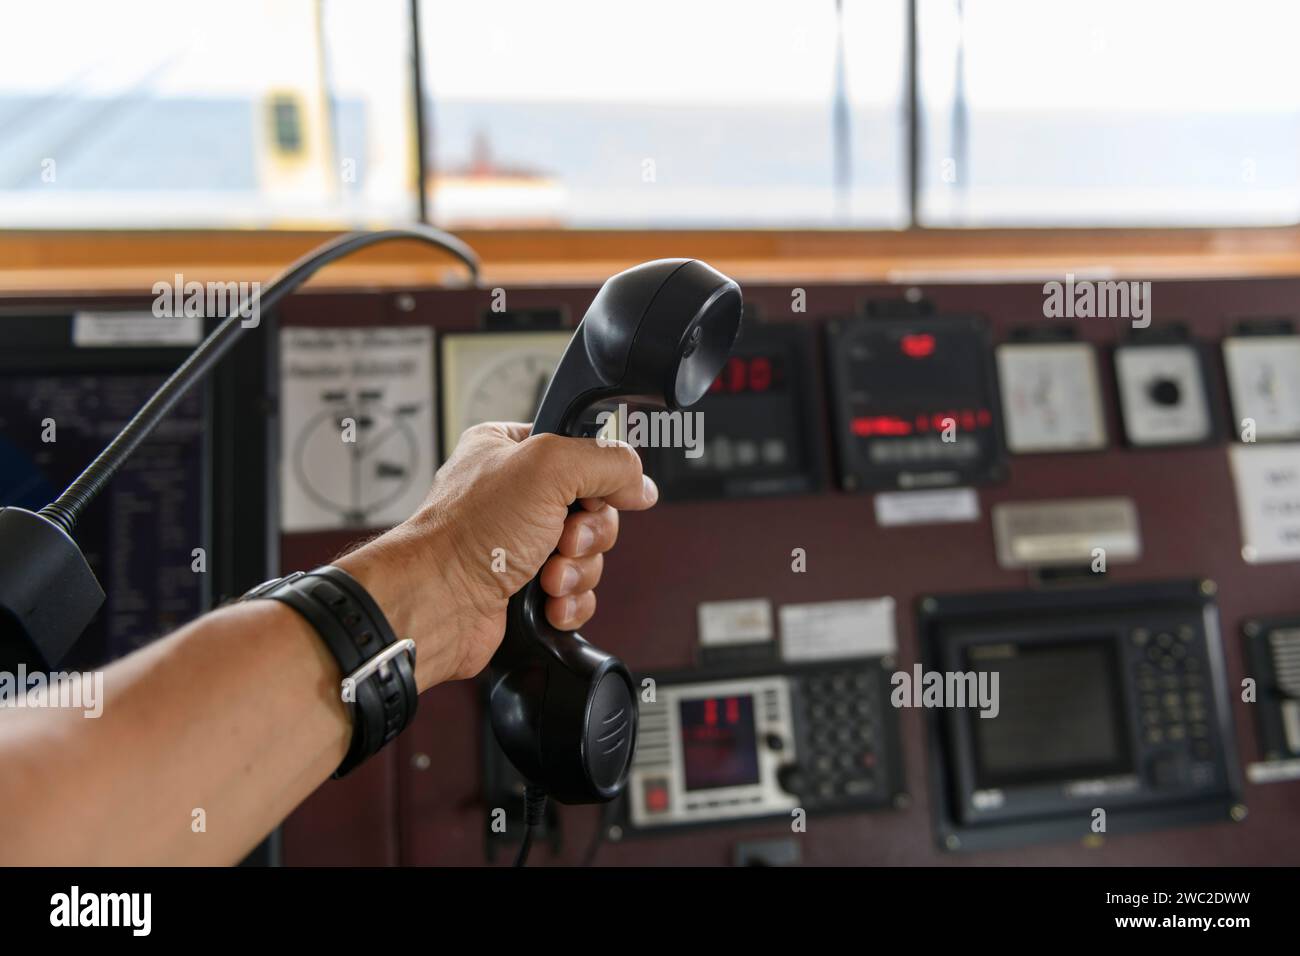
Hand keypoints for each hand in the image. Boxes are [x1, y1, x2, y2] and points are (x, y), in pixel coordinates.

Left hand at [334, 423, 657, 689]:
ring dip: (578, 570)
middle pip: (594, 508)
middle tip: (562, 540)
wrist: (436, 602)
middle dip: (587, 534)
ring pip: (587, 554)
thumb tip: (640, 481)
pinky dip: (570, 599)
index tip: (601, 495)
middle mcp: (515, 495)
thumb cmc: (467, 532)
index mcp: (512, 448)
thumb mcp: (549, 467)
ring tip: (548, 576)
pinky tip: (550, 601)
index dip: (600, 479)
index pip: (583, 453)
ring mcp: (519, 543)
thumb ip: (606, 461)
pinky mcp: (524, 588)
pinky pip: (575, 591)